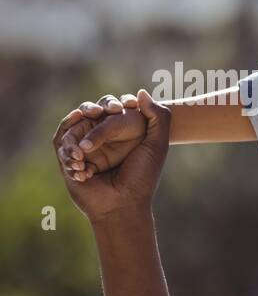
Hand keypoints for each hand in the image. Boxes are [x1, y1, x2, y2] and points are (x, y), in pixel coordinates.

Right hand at [53, 89, 169, 221]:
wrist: (124, 204)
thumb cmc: (142, 176)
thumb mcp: (157, 145)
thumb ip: (158, 117)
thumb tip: (141, 91)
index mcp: (121, 132)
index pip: (112, 107)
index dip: (114, 103)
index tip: (121, 108)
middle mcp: (101, 137)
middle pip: (89, 111)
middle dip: (91, 109)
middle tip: (98, 113)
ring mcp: (83, 147)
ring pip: (72, 125)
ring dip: (79, 133)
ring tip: (87, 151)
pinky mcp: (67, 159)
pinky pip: (61, 143)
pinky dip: (68, 149)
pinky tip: (81, 162)